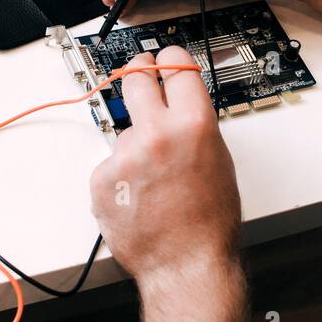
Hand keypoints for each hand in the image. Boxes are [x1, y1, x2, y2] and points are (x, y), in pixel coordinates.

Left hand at [89, 46, 241, 284]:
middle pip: (135, 77)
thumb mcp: (219, 159)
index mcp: (194, 123)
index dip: (169, 58)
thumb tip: (179, 105)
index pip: (174, 65)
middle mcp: (157, 132)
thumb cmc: (210, 221)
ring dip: (133, 146)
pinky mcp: (103, 178)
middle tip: (139, 75)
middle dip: (137, 73)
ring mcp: (125, 155)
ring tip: (153, 180)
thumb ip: (195, 124)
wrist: (187, 264)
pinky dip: (120, 177)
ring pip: (124, 131)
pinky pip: (110, 164)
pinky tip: (138, 196)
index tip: (164, 57)